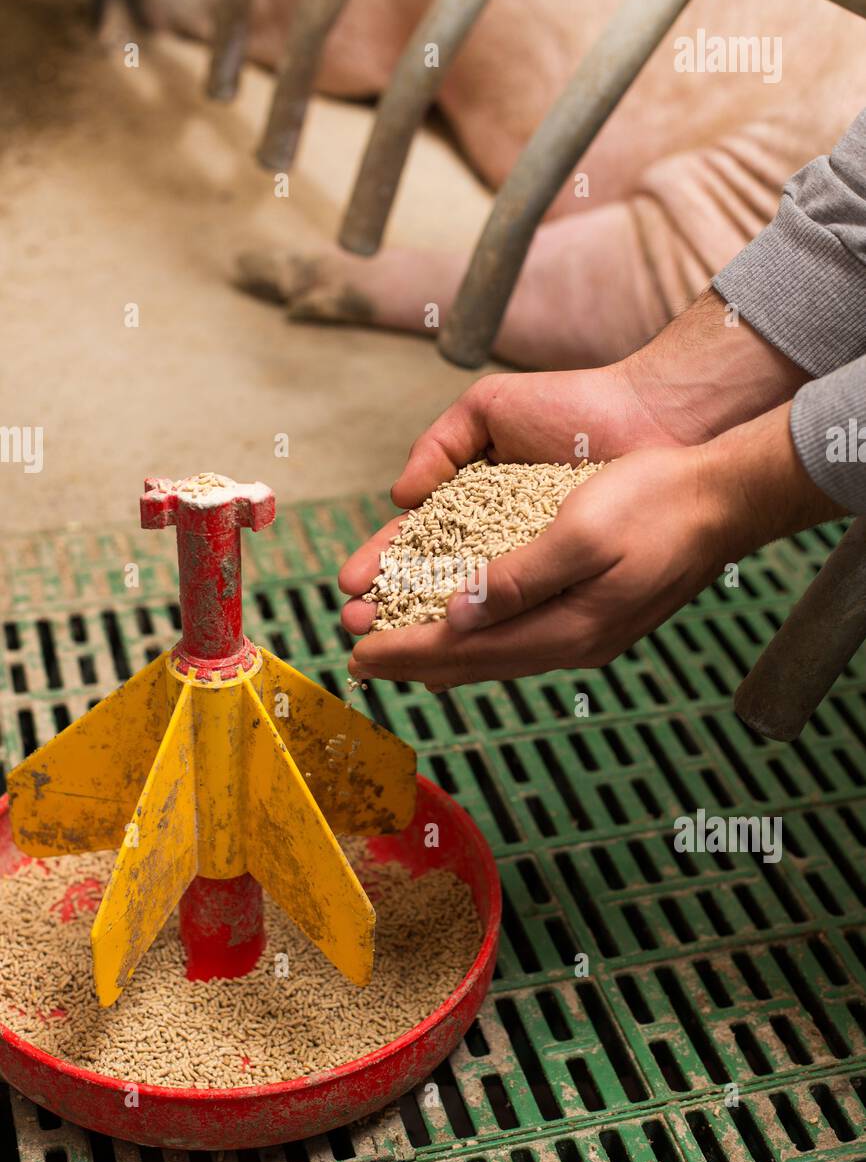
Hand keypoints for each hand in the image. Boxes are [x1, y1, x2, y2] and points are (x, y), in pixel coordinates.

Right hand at [340, 357, 700, 636]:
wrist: (649, 415)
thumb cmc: (571, 405)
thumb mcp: (489, 410)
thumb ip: (439, 446)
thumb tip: (400, 498)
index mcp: (471, 501)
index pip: (415, 541)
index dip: (382, 563)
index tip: (350, 584)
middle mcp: (496, 540)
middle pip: (432, 583)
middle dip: (391, 606)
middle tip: (353, 626)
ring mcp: (530, 563)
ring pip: (469, 606)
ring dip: (425, 629)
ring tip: (386, 648)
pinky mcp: (566, 580)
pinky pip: (518, 613)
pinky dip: (484, 632)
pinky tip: (453, 652)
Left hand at [341, 405, 840, 686]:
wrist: (722, 499)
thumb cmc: (655, 503)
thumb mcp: (583, 534)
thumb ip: (518, 580)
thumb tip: (456, 614)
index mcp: (567, 628)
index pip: (465, 651)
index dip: (405, 652)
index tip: (356, 654)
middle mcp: (571, 643)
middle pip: (473, 662)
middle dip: (410, 658)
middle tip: (355, 656)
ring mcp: (583, 634)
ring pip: (493, 654)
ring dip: (437, 648)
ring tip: (391, 645)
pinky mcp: (589, 616)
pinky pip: (515, 638)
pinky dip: (475, 637)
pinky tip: (458, 629)